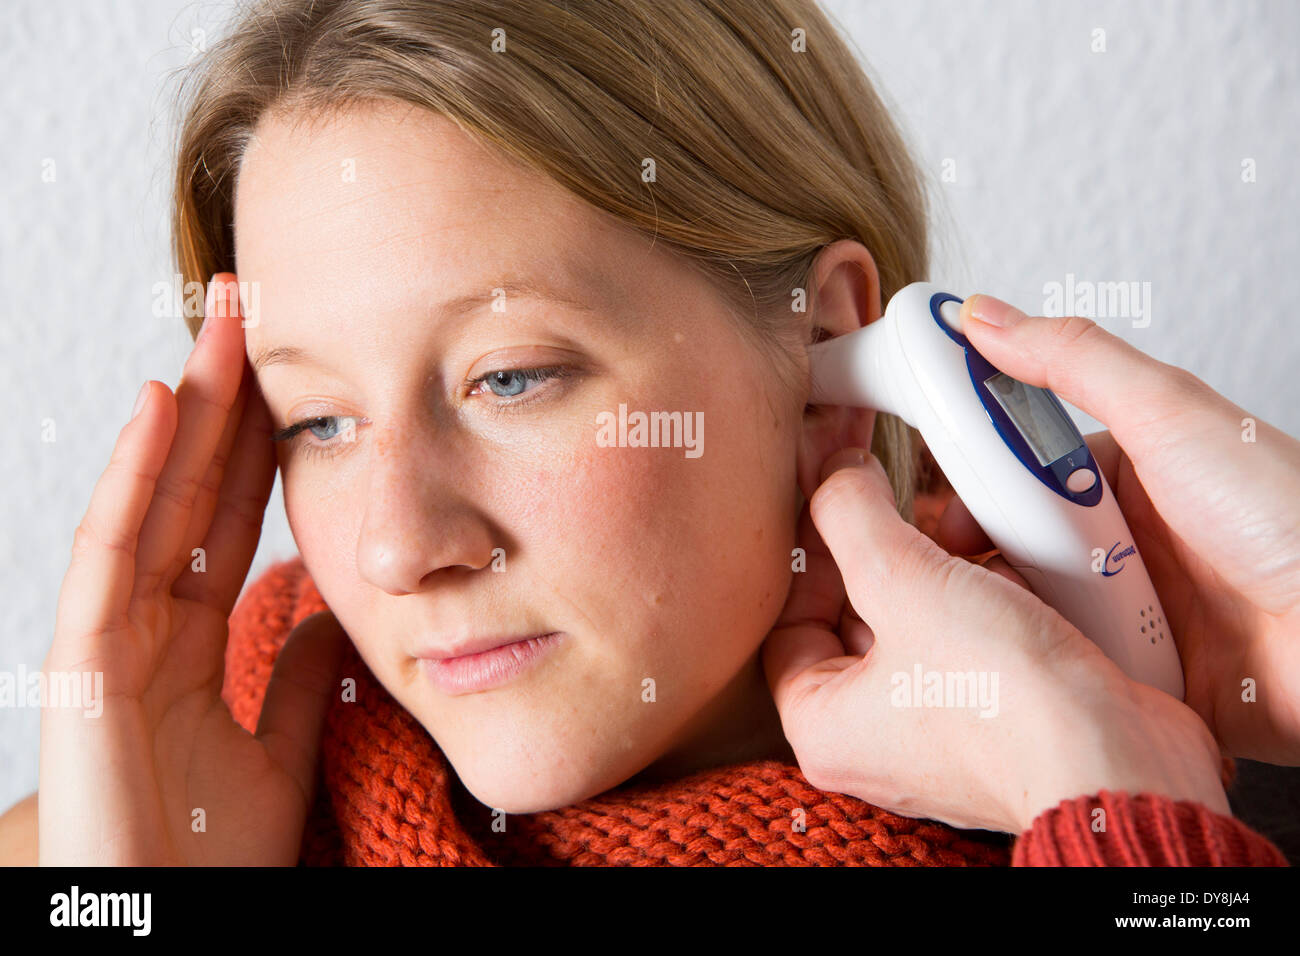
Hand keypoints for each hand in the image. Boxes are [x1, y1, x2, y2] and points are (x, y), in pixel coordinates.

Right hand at [40, 273, 346, 864]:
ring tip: (217, 325)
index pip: (230, 516)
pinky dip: (130, 477)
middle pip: (191, 489)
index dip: (260, 443)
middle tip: (253, 310)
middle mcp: (147, 624)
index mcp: (192, 642)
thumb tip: (333, 615)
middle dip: (223, 400)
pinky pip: (107, 552)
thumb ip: (297, 684)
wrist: (169, 929)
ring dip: (184, 409)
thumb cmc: (209, 858)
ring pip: (151, 499)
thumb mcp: (277, 753)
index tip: (297, 370)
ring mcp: (109, 637)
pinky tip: (158, 407)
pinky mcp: (80, 664)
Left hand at [763, 449, 1230, 833]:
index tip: (831, 495)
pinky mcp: (1000, 720)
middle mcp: (874, 739)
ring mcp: (939, 735)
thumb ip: (851, 516)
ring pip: (921, 624)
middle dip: (883, 552)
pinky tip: (1010, 567)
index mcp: (823, 726)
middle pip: (854, 617)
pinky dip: (990, 599)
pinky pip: (975, 642)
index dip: (807, 550)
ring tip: (961, 529)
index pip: (788, 621)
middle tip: (891, 491)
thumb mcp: (902, 581)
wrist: (1123, 762)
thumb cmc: (1005, 702)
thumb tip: (832, 475)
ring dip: (943, 570)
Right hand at [935, 296, 1299, 764]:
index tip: (927, 491)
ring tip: (985, 618)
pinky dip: (1045, 666)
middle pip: (1014, 540)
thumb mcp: (1168, 414)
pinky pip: (1065, 669)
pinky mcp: (1138, 675)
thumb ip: (1072, 360)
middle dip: (979, 553)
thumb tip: (984, 314)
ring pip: (1030, 609)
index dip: (969, 479)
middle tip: (952, 562)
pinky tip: (1026, 666)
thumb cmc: (1289, 518)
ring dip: (1008, 612)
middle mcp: (1124, 541)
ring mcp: (1130, 612)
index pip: (1019, 466)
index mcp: (1128, 473)